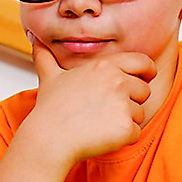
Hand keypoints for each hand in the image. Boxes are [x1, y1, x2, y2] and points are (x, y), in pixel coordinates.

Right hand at [25, 33, 153, 168]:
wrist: (48, 140)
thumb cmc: (49, 111)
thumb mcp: (49, 78)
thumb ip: (46, 57)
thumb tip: (35, 41)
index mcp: (104, 66)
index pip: (142, 62)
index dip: (145, 72)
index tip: (141, 80)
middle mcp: (117, 81)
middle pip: (144, 90)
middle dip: (130, 102)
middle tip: (104, 111)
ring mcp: (123, 104)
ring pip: (139, 113)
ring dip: (124, 122)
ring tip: (97, 125)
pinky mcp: (126, 127)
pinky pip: (135, 133)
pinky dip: (122, 139)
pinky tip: (100, 137)